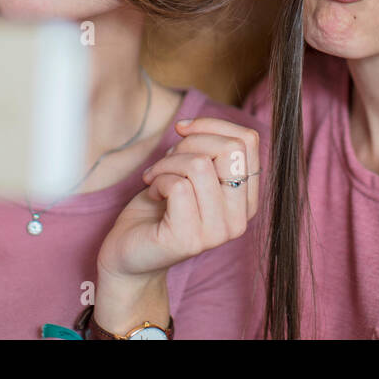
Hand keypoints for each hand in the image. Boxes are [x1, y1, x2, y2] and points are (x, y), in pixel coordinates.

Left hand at [93, 117, 259, 332]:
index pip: (248, 142)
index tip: (184, 129)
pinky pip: (178, 185)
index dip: (212, 124)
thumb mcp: (190, 173)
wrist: (130, 253)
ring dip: (168, 162)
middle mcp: (239, 219)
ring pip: (200, 165)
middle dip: (190, 142)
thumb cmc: (160, 208)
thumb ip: (207, 152)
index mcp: (247, 200)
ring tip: (156, 177)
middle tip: (168, 158)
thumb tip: (192, 125)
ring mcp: (217, 233)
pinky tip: (152, 193)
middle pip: (230, 149)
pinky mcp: (190, 240)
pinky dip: (158, 180)